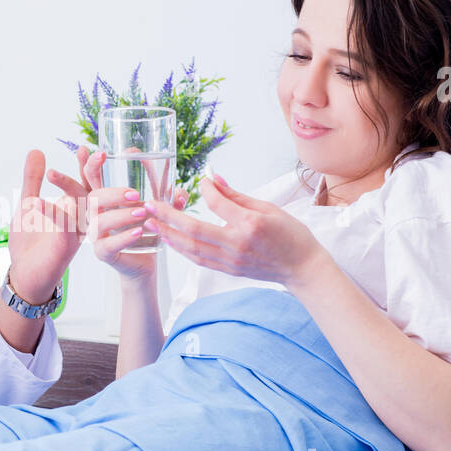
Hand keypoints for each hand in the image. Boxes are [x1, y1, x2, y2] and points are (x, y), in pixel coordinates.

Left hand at [5, 149, 86, 301]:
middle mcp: (80, 219)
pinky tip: (36, 201)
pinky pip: (62, 224)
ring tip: (60, 173)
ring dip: (83, 190)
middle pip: (95, 191)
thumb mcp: (28, 205)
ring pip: (88, 207)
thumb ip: (33, 179)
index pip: (86, 182)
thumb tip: (36, 150)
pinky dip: (51, 211)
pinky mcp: (66, 244)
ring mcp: (76, 232)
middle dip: (97, 173)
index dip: (87, 165)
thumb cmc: (30, 243)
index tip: (84, 148)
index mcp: (74, 208)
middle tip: (100, 154)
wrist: (25, 276)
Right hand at [51, 147, 185, 280]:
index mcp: (105, 198)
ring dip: (122, 215)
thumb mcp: (157, 208)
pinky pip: (107, 245)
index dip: (90, 164)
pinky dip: (124, 238)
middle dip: (113, 193)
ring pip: (100, 221)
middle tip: (136, 194)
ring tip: (142, 214)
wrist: (145, 261)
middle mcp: (96, 214)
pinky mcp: (103, 253)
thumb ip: (167, 198)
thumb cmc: (147, 229)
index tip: (102, 153)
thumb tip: (181, 193)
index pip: (91, 177)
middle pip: (93, 197)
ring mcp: (97, 234)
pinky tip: (139, 232)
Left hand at [142, 172, 326, 286]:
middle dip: (167, 217)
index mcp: (250, 224)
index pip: (217, 203)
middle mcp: (237, 244)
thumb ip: (236, 196)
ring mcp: (231, 260)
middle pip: (194, 230)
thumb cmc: (290, 235)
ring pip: (191, 248)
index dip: (205, 189)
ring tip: (149, 223)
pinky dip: (181, 249)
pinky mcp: (228, 270)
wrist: (302, 268)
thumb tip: (212, 180)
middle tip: (148, 205)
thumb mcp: (269, 208)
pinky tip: (169, 239)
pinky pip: (198, 259)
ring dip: (167, 235)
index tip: (199, 181)